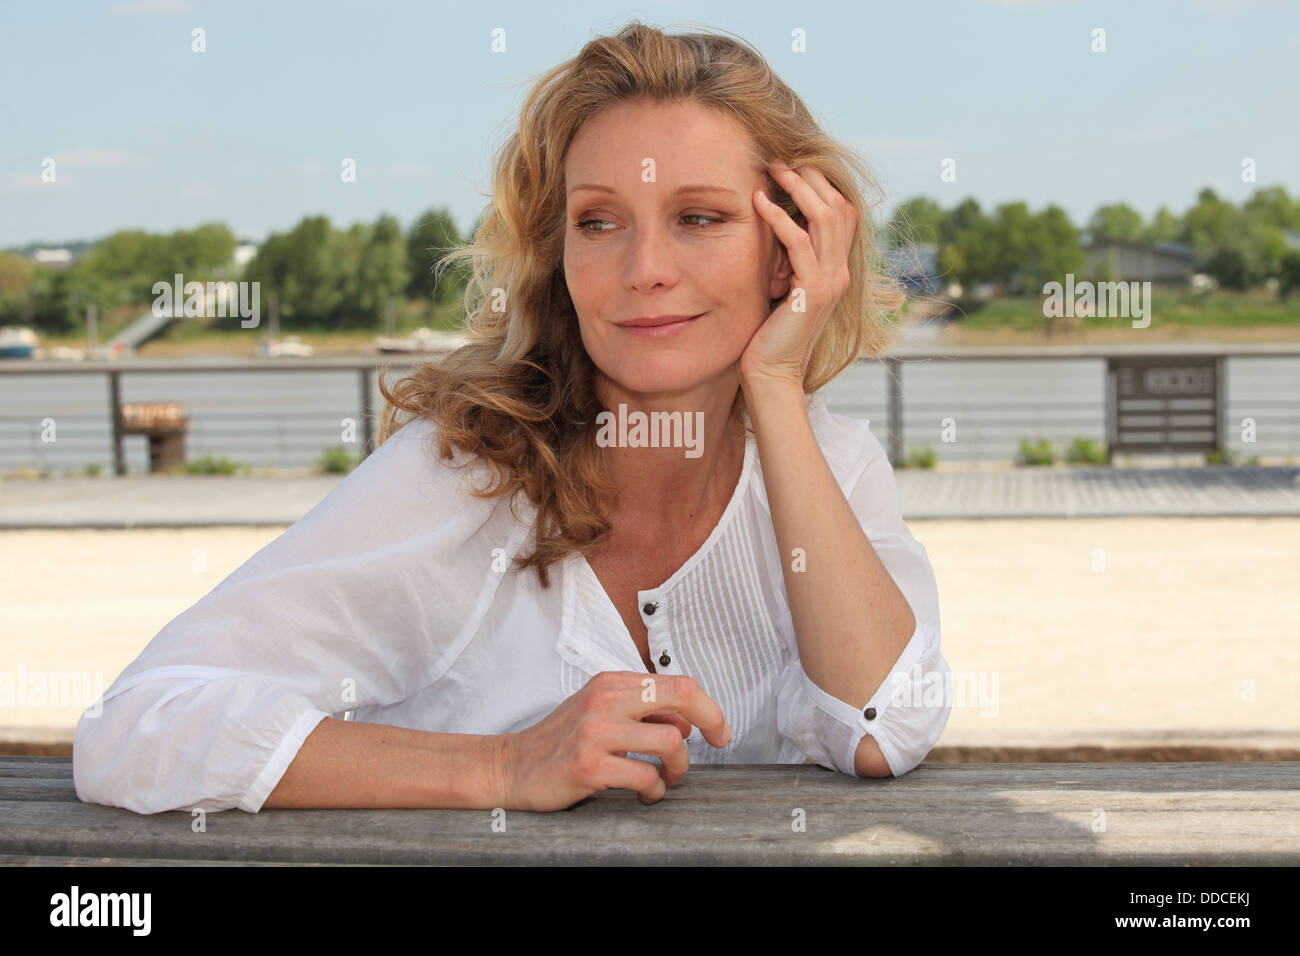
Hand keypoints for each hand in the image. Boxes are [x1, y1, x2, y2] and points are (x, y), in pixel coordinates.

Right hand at [493, 671, 731, 810]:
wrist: (511, 767)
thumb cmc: (560, 742)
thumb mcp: (599, 712)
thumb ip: (641, 711)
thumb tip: (689, 722)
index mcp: (610, 683)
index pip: (676, 682)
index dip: (707, 706)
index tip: (718, 730)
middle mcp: (604, 700)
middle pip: (681, 696)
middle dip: (712, 720)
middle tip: (718, 743)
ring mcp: (595, 732)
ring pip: (670, 741)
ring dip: (679, 768)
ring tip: (667, 779)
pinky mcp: (588, 765)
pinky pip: (645, 777)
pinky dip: (655, 790)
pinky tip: (645, 794)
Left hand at [740, 160, 858, 387]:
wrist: (772, 376)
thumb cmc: (768, 335)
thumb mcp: (782, 288)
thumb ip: (786, 261)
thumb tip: (773, 229)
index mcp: (836, 270)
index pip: (843, 213)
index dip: (823, 184)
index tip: (793, 165)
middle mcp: (839, 273)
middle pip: (840, 206)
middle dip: (812, 176)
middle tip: (780, 158)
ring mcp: (829, 282)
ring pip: (826, 218)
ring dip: (799, 187)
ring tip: (773, 168)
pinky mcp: (811, 292)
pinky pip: (799, 243)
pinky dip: (779, 218)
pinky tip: (759, 202)